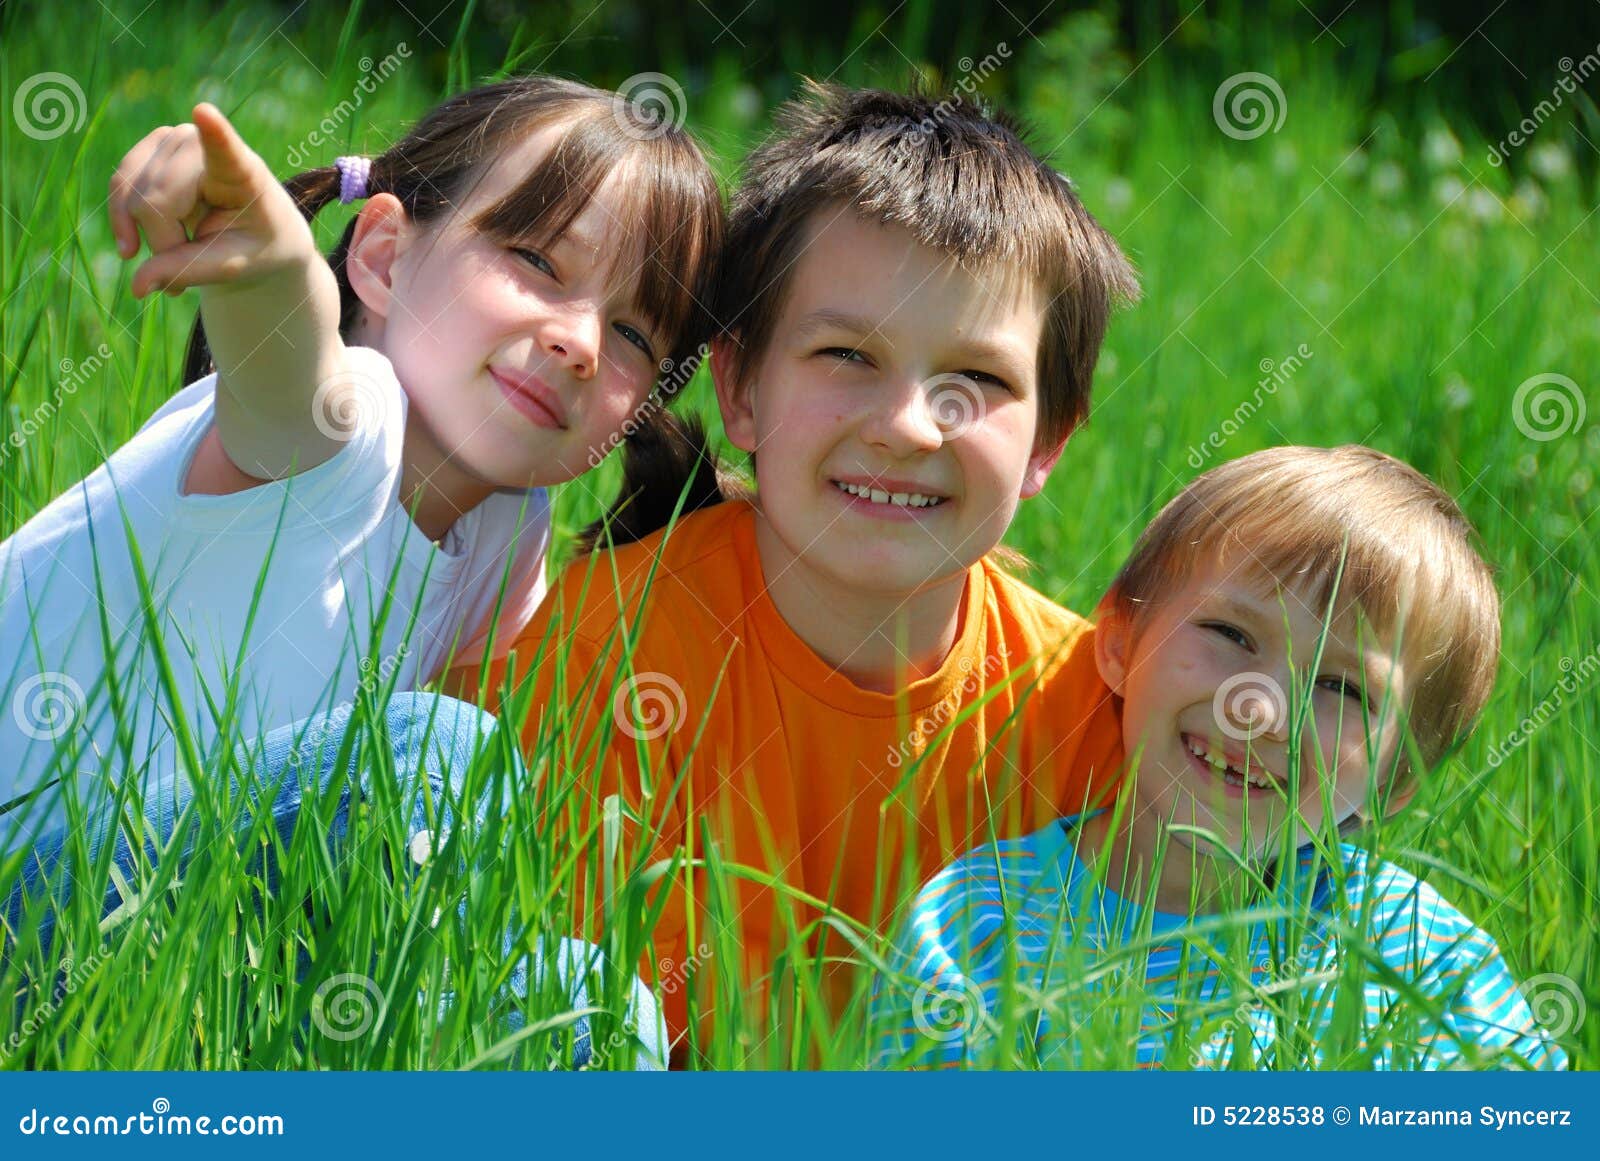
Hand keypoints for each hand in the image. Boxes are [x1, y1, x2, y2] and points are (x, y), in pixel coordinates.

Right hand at [108, 103, 316, 298]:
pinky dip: (128, 223)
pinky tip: (144, 243)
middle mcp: (201, 144)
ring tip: (176, 258)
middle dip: (163, 245)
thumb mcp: (232, 267)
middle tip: (186, 277)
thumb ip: (187, 272)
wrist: (257, 230)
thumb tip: (136, 286)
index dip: (214, 133)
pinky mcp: (149, 148)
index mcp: (242, 172)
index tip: (205, 113)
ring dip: (145, 237)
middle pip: (154, 202)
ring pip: (130, 197)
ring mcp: (170, 139)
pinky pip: (119, 189)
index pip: (225, 151)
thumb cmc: (255, 246)